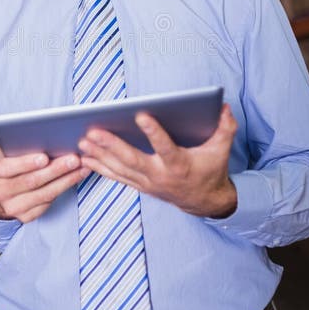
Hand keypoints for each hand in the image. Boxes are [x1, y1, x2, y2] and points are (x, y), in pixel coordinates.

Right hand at [0, 148, 87, 222]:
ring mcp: (12, 207)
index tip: (44, 157)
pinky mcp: (25, 217)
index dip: (26, 163)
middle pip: (31, 181)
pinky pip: (47, 203)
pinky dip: (64, 190)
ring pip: (43, 194)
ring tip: (81, 168)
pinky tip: (76, 178)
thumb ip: (21, 146)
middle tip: (74, 159)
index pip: (7, 167)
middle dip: (55, 170)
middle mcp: (0, 191)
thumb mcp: (8, 152)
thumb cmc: (9, 164)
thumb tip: (49, 137)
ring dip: (66, 180)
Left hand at [78, 104, 238, 217]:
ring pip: (120, 169)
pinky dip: (100, 167)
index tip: (141, 115)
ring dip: (100, 156)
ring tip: (83, 141)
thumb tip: (224, 107)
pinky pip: (116, 177)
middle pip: (132, 160)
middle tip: (93, 131)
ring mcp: (148, 183)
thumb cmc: (211, 170)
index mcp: (180, 165)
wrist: (204, 202)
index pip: (165, 147)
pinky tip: (85, 157)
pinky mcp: (140, 186)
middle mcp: (160, 176)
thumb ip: (225, 128)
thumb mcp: (221, 150)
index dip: (154, 132)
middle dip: (111, 146)